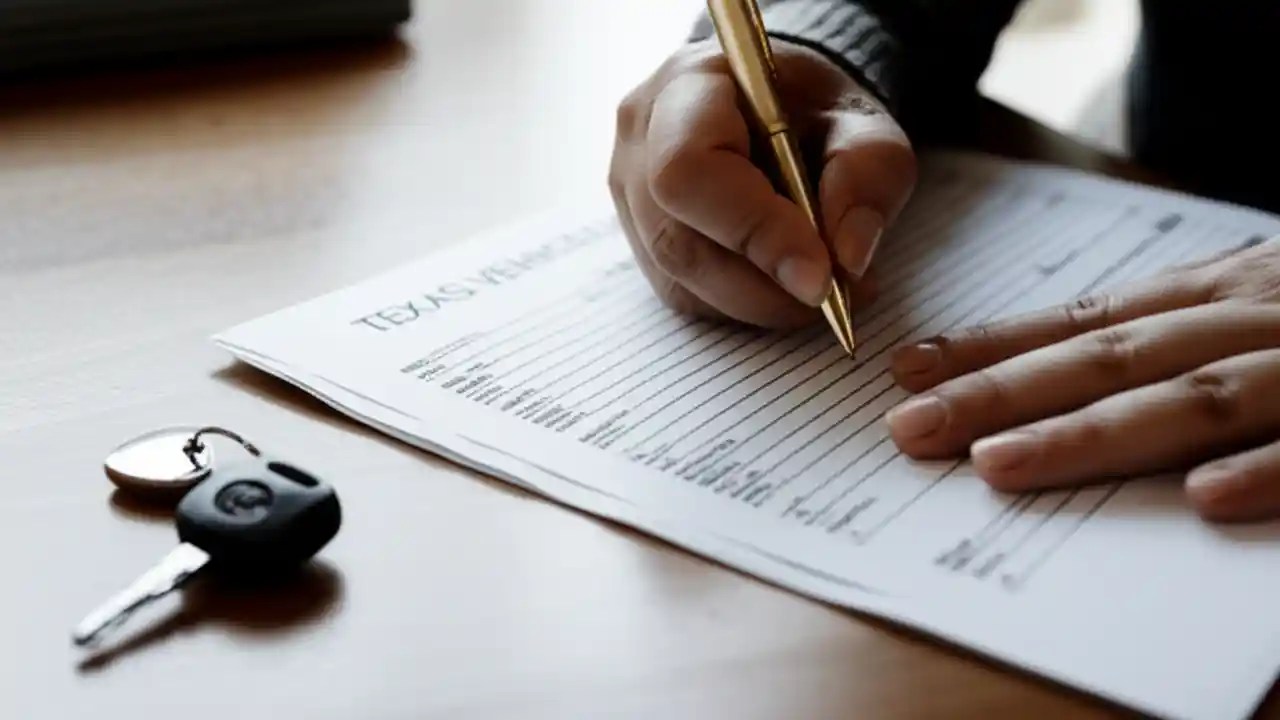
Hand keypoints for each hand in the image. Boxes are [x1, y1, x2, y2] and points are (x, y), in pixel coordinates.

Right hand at [609, 39, 916, 327]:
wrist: (779, 107)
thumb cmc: (813, 106)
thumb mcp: (863, 119)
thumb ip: (865, 173)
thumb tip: (848, 258)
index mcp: (684, 87)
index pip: (688, 169)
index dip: (751, 230)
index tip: (821, 276)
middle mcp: (639, 145)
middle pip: (679, 241)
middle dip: (765, 285)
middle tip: (838, 293)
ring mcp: (631, 201)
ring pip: (682, 280)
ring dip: (762, 302)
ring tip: (826, 288)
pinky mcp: (646, 246)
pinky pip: (688, 296)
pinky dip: (747, 305)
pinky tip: (787, 285)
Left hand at [886, 238, 1279, 522]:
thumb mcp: (1256, 301)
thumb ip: (1176, 334)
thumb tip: (1065, 375)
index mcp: (1213, 295)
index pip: (1084, 324)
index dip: (992, 349)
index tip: (903, 372)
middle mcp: (1247, 318)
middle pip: (1111, 359)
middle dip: (1002, 393)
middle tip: (909, 428)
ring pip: (1196, 397)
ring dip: (1092, 431)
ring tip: (997, 462)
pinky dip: (1263, 467)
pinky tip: (1201, 498)